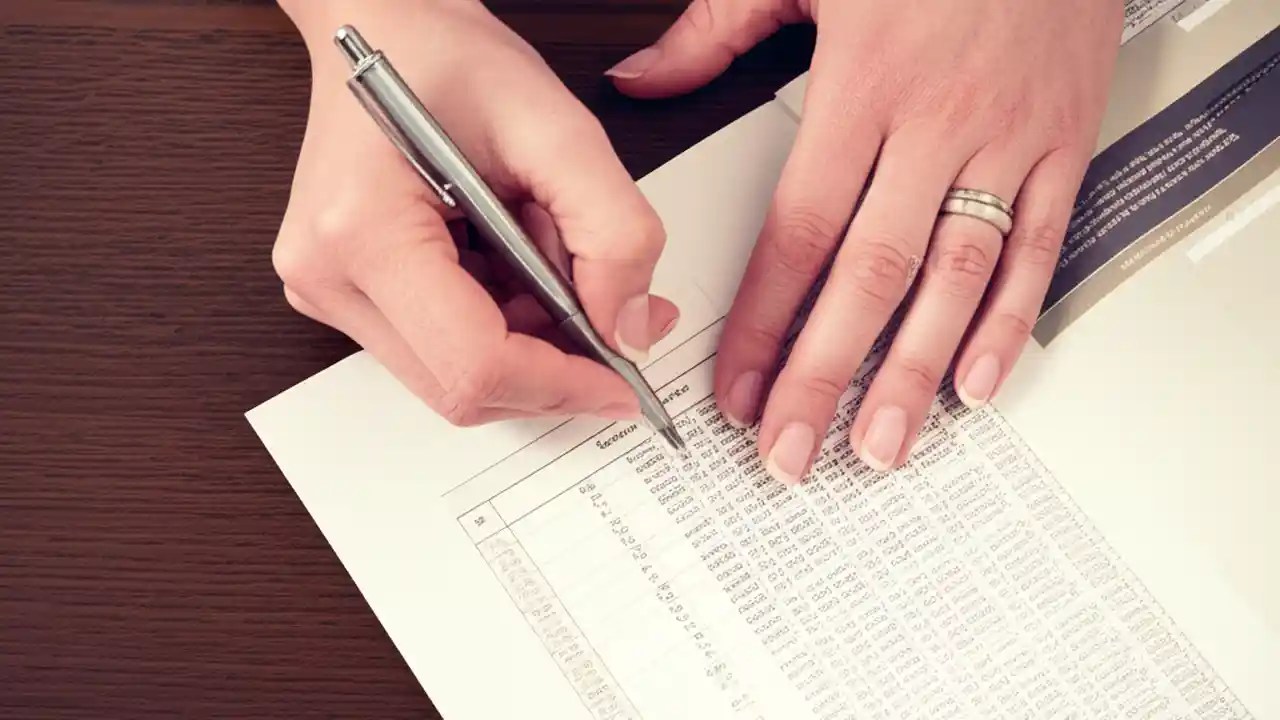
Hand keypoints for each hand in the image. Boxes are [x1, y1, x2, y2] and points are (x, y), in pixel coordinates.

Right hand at [274, 0, 676, 425]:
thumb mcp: (558, 125)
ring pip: (457, 378)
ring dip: (530, 347)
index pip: (474, 366)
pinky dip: (502, 328)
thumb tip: (629, 328)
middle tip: (617, 324)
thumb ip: (614, 229)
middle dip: (554, 370)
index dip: (562, 385)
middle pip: (464, 388)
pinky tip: (522, 272)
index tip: (622, 379)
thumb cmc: (448, 59)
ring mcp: (331, 291)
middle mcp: (330, 275)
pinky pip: (442, 350)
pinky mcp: (349, 295)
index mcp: (363, 232)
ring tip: (558, 269)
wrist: (389, 28)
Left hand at [609, 0, 1122, 479]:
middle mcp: (933, 127)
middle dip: (824, 375)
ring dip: (914, 372)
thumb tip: (640, 78)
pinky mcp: (1059, 144)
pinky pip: (1038, 245)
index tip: (740, 388)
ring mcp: (1003, 142)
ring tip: (880, 442)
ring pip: (954, 278)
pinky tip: (977, 378)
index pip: (797, 234)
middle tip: (793, 449)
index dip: (763, 323)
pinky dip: (1011, 318)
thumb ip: (713, 27)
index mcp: (861, 88)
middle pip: (868, 276)